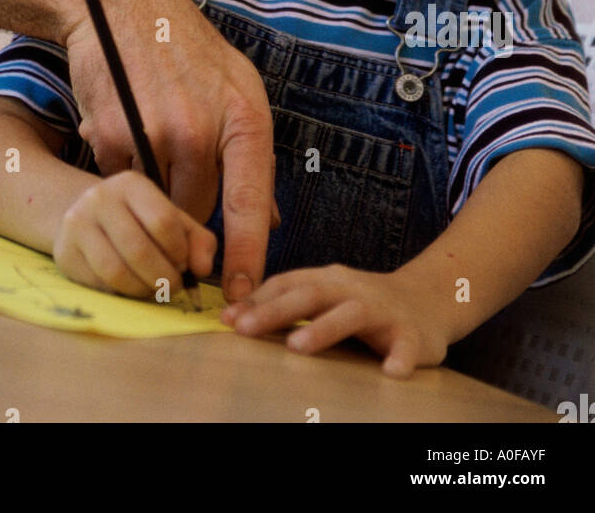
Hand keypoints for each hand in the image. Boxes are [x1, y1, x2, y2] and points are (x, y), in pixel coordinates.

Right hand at [53, 170, 217, 298]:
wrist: (86, 215)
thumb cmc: (137, 220)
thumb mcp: (170, 219)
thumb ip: (196, 240)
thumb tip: (202, 269)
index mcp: (131, 184)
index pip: (162, 221)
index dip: (179, 251)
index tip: (184, 264)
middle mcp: (100, 198)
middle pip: (138, 250)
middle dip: (163, 277)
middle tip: (173, 286)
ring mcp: (78, 224)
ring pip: (116, 272)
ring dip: (142, 290)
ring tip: (153, 289)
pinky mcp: (65, 252)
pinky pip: (98, 284)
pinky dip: (121, 294)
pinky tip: (130, 287)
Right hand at [62, 0, 274, 301]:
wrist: (118, 3)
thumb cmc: (182, 46)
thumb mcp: (236, 85)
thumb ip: (250, 152)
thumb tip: (269, 219)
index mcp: (244, 116)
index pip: (251, 204)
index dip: (247, 256)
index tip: (242, 294)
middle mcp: (203, 128)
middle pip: (199, 208)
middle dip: (189, 206)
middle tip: (176, 168)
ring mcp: (156, 132)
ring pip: (159, 199)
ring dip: (153, 185)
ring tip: (150, 133)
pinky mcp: (112, 135)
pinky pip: (120, 180)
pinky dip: (120, 166)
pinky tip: (125, 124)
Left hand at [220, 263, 449, 376]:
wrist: (428, 300)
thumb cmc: (362, 303)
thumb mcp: (326, 296)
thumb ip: (287, 304)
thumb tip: (232, 318)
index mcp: (328, 280)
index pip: (287, 284)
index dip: (256, 300)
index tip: (226, 320)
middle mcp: (351, 289)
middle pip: (310, 295)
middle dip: (275, 311)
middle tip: (245, 330)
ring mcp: (382, 310)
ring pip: (351, 315)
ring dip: (324, 329)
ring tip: (298, 347)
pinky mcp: (412, 335)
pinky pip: (407, 347)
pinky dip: (400, 358)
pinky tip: (390, 372)